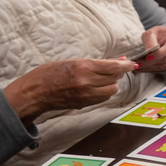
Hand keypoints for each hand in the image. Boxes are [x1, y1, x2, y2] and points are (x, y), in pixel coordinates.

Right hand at [4, 58, 136, 122]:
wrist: (33, 93)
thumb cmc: (49, 73)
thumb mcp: (72, 62)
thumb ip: (95, 63)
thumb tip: (118, 61)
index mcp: (83, 68)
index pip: (114, 68)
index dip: (126, 66)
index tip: (132, 63)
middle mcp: (86, 83)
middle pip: (115, 79)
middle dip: (118, 73)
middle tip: (115, 68)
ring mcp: (85, 95)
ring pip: (111, 91)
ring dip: (111, 84)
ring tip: (103, 78)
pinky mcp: (84, 104)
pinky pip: (102, 98)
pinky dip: (103, 91)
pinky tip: (96, 86)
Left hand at [128, 26, 165, 72]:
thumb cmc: (161, 34)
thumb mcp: (154, 32)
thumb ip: (150, 40)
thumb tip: (148, 51)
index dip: (159, 54)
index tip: (146, 57)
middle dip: (150, 63)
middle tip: (137, 64)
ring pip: (165, 66)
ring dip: (150, 68)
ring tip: (138, 67)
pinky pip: (164, 70)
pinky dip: (153, 70)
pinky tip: (144, 68)